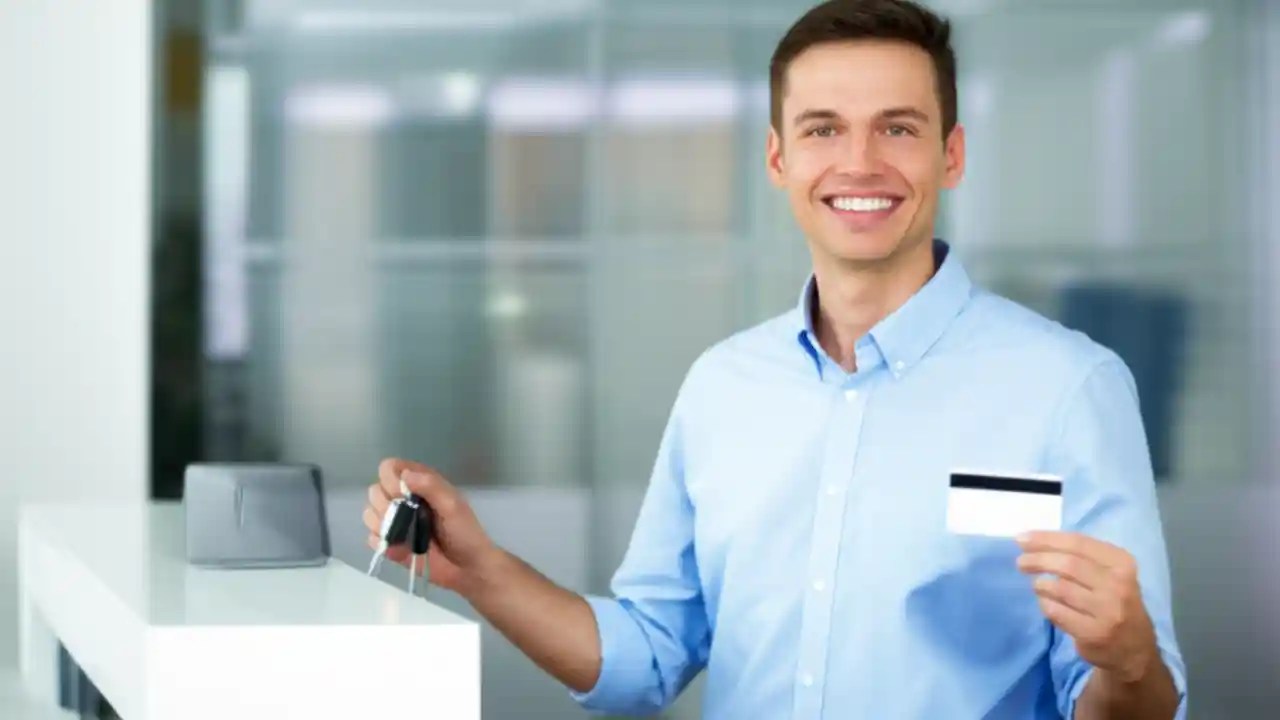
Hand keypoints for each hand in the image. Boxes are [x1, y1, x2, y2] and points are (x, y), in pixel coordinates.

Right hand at [363, 458, 501, 597]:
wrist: (467, 567)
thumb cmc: (464, 532)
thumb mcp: (453, 505)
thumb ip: (431, 486)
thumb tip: (404, 475)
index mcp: (419, 483)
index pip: (388, 468)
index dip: (390, 479)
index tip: (403, 494)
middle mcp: (403, 499)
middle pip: (374, 490)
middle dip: (385, 504)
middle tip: (406, 518)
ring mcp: (396, 522)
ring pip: (369, 514)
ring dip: (381, 524)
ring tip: (403, 535)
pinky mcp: (391, 543)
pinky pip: (372, 538)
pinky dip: (382, 543)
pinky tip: (400, 549)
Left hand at [1016, 531, 1158, 683]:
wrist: (1136, 649)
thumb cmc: (1115, 602)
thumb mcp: (1110, 574)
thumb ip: (1080, 556)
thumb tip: (1033, 541)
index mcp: (1122, 563)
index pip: (1078, 543)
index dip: (1046, 539)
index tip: (1022, 539)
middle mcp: (1119, 585)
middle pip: (1068, 564)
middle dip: (1038, 560)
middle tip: (1021, 562)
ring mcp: (1108, 611)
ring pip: (1060, 588)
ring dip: (1041, 585)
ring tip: (1037, 585)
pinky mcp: (1094, 633)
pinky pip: (1057, 611)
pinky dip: (1045, 604)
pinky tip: (1046, 603)